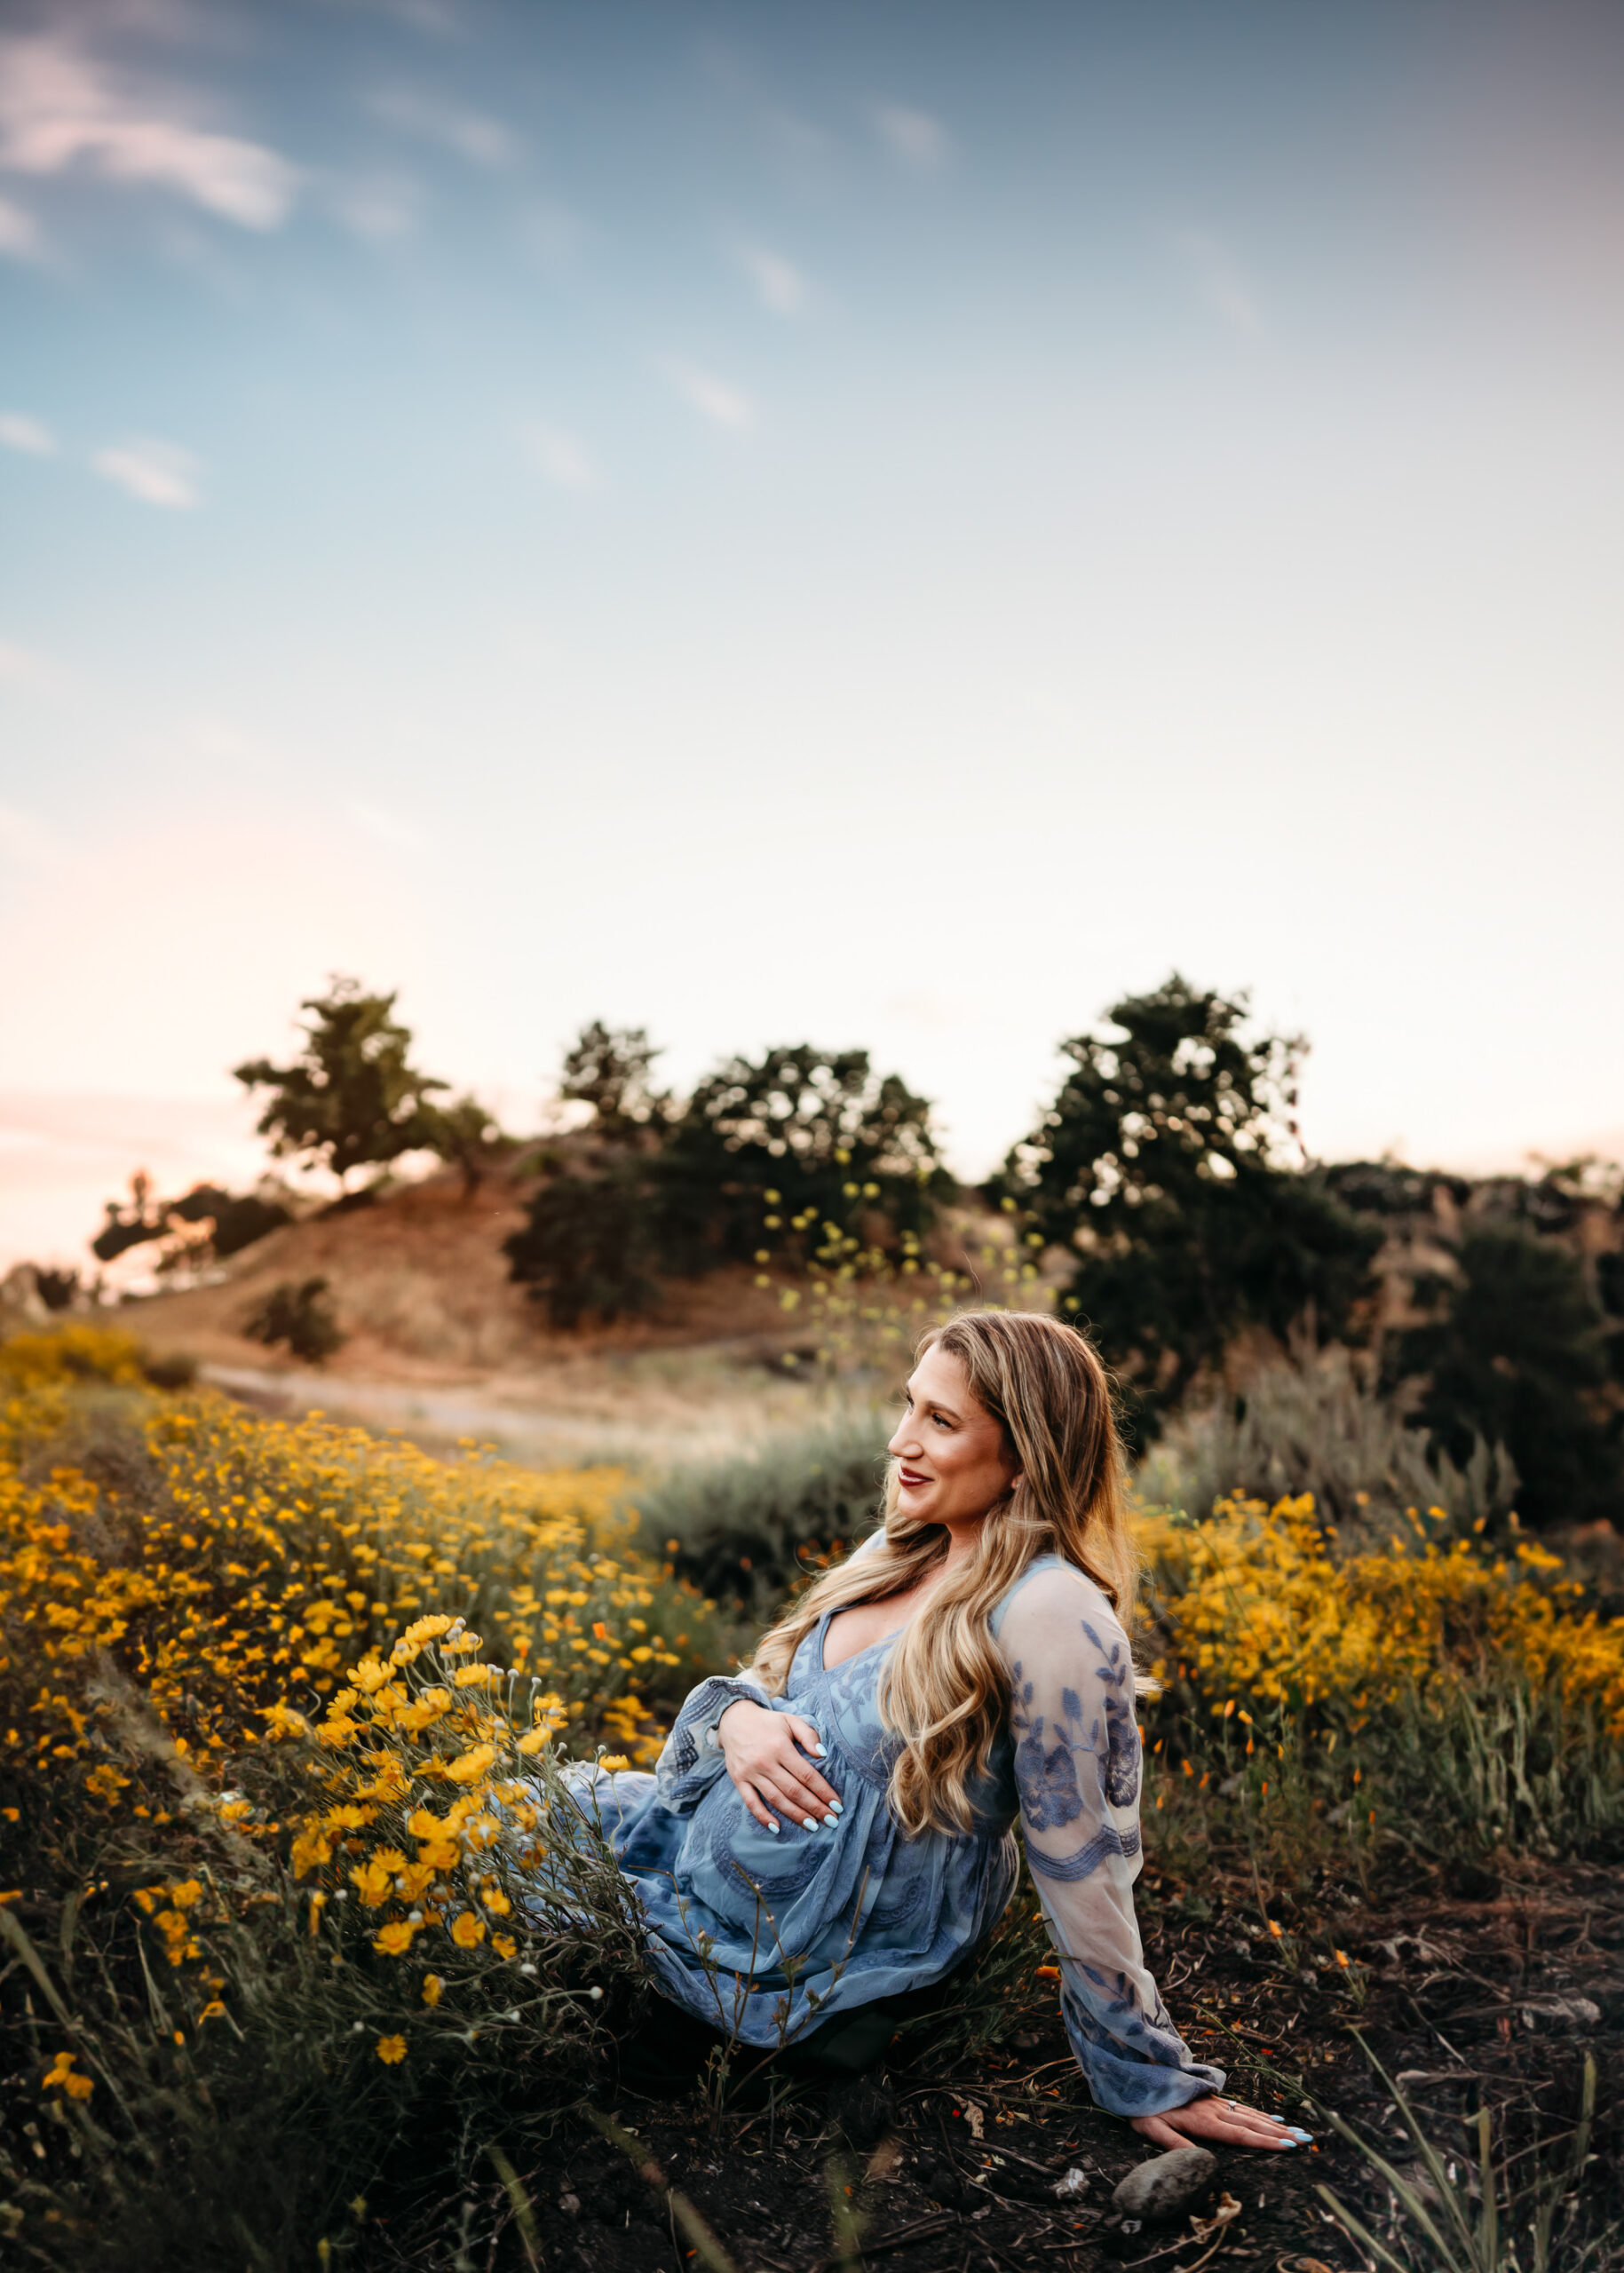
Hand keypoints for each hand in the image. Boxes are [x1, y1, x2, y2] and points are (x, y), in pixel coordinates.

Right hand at [717, 1699, 841, 1834]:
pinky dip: (763, 1816)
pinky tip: (777, 1827)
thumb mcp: (790, 1721)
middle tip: (831, 1821)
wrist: (733, 1720)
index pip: (807, 1775)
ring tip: (813, 1826)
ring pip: (776, 1799)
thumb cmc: (768, 1722)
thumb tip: (823, 1755)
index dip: (824, 1791)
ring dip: (796, 1815)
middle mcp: (765, 1761)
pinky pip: (750, 1802)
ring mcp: (750, 1772)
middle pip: (794, 1791)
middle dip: (815, 1808)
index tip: (837, 1805)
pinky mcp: (738, 1780)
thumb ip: (808, 1735)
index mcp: (780, 1746)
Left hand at [1130, 2095, 1310, 2151]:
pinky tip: (1272, 2118)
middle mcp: (1214, 2110)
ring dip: (1275, 2125)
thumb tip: (1203, 2164)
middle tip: (1307, 2140)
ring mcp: (1215, 2103)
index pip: (1240, 2135)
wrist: (1138, 2073)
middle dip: (1281, 2134)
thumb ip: (1176, 2146)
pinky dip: (1260, 2114)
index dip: (1265, 2142)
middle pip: (1253, 2124)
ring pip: (1251, 2115)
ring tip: (1298, 2131)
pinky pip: (1241, 2108)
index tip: (1289, 2147)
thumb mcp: (1152, 2129)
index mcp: (1204, 2121)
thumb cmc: (1143, 2106)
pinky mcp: (1212, 2099)